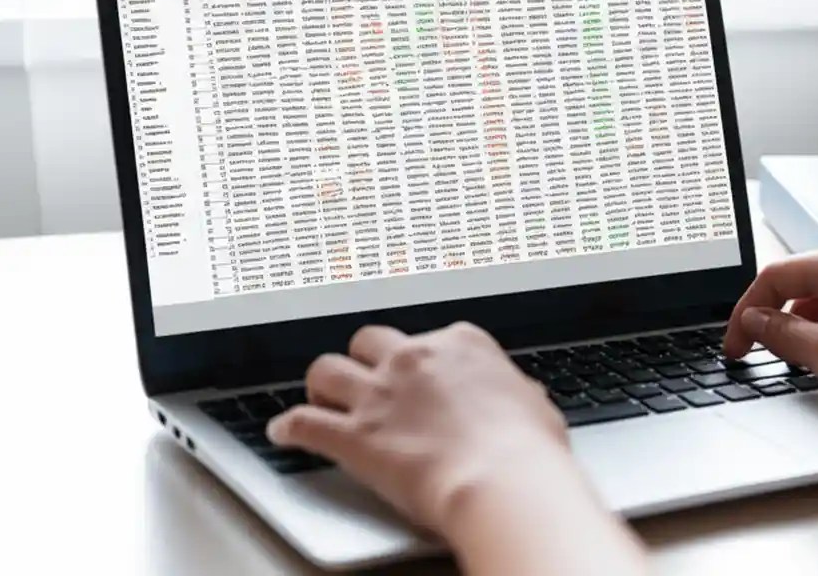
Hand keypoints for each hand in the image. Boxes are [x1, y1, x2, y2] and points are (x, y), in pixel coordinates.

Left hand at [267, 322, 648, 575]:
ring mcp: (379, 395)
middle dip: (363, 361)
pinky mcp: (353, 435)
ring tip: (320, 398)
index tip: (418, 373)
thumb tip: (522, 398)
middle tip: (364, 380)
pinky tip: (283, 432)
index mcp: (460, 345)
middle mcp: (413, 359)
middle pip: (368, 341)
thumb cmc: (527, 450)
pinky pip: (303, 422)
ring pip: (325, 370)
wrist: (503, 480)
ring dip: (320, 386)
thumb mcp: (534, 407)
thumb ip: (515, 394)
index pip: (428, 337)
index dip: (419, 359)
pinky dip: (289, 428)